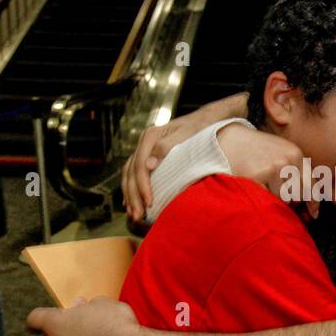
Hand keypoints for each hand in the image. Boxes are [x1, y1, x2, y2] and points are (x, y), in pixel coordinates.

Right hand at [121, 93, 247, 222]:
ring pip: (128, 174)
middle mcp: (144, 142)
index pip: (140, 165)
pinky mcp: (148, 156)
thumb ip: (167, 148)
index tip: (149, 203)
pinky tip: (131, 203)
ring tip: (133, 214)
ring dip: (129, 195)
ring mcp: (144, 149)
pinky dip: (131, 189)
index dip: (142, 186)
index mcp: (151, 136)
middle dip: (133, 195)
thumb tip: (149, 166)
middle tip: (137, 215)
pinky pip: (133, 174)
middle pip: (130, 172)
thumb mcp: (188, 135)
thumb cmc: (200, 129)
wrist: (206, 120)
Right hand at [217, 125, 310, 215]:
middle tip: (276, 193)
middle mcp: (287, 160)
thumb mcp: (282, 155)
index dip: (312, 202)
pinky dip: (262, 197)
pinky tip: (255, 185)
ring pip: (283, 199)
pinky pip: (267, 199)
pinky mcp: (257, 176)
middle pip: (298, 195)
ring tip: (263, 185)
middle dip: (291, 201)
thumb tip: (313, 211)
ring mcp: (272, 168)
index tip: (312, 214)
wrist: (230, 140)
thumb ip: (298, 175)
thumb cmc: (257, 152)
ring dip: (275, 199)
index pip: (311, 185)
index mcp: (296, 154)